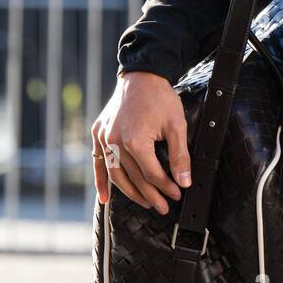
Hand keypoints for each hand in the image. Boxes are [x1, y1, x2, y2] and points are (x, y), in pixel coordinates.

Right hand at [92, 72, 188, 214]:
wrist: (141, 75)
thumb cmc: (160, 98)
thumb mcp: (177, 125)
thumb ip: (180, 156)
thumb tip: (184, 182)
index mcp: (135, 141)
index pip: (152, 173)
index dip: (166, 187)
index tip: (177, 194)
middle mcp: (115, 142)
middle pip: (134, 177)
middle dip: (151, 194)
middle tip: (163, 207)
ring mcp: (103, 138)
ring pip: (116, 174)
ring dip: (130, 192)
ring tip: (145, 202)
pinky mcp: (98, 133)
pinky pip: (98, 162)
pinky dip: (101, 181)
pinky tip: (104, 198)